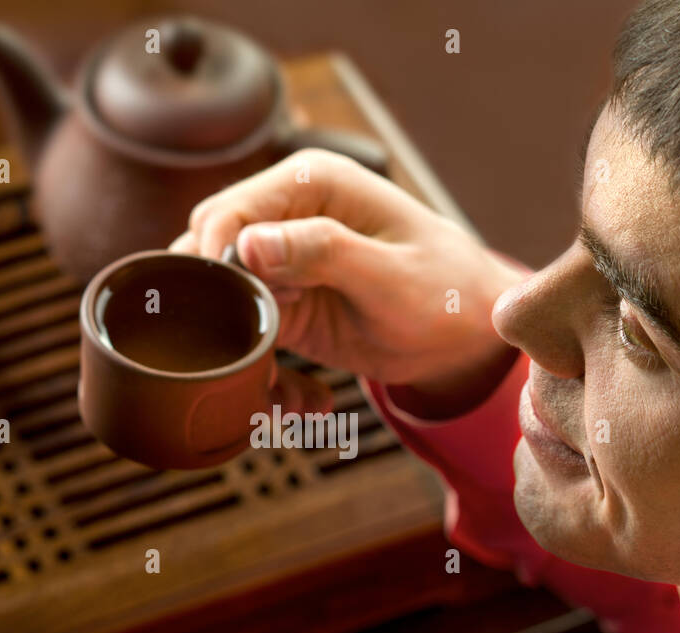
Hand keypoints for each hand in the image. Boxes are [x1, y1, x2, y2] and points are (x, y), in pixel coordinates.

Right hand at [170, 148, 523, 416]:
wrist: (469, 335)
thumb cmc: (446, 292)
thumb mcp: (390, 277)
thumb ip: (322, 252)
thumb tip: (250, 243)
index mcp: (313, 184)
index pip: (230, 211)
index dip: (217, 257)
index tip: (233, 308)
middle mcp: (287, 216)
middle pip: (209, 253)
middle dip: (224, 309)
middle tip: (260, 355)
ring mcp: (281, 263)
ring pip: (219, 298)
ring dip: (238, 348)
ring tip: (279, 390)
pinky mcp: (283, 306)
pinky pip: (246, 336)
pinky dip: (263, 374)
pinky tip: (302, 401)